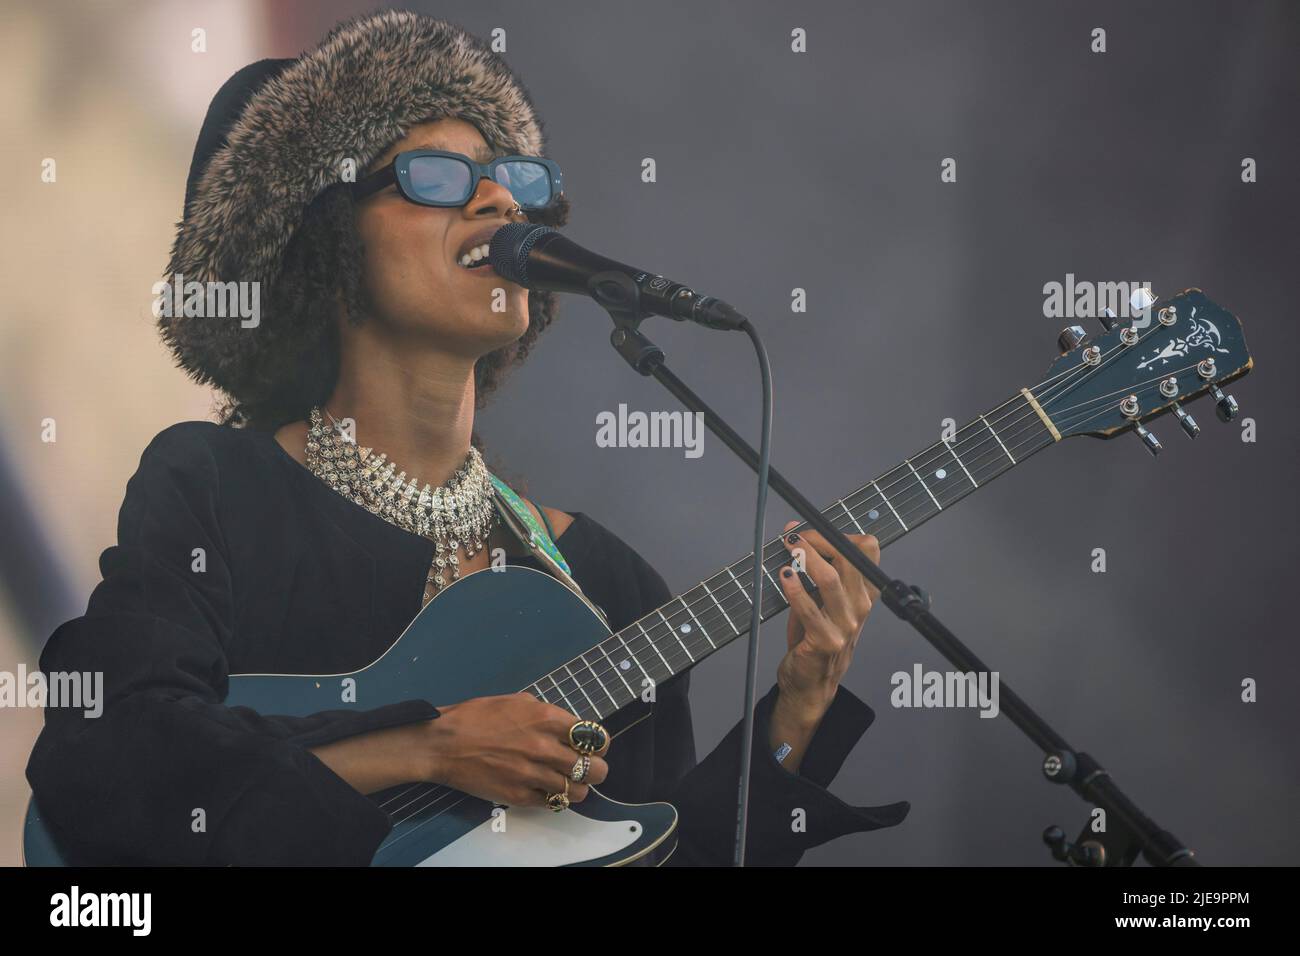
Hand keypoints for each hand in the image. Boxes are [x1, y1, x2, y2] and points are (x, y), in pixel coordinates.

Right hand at [420, 693, 608, 806]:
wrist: (443, 743)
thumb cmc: (476, 717)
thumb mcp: (517, 701)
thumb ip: (546, 713)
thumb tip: (566, 725)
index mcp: (547, 719)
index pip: (595, 737)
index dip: (601, 745)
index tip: (596, 747)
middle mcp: (545, 748)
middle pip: (595, 769)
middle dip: (596, 769)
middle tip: (588, 768)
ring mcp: (532, 775)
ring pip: (578, 792)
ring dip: (577, 787)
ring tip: (567, 781)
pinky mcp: (519, 796)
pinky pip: (552, 803)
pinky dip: (553, 798)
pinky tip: (545, 788)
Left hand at [774, 520, 880, 726]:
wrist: (811, 682)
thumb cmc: (814, 637)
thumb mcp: (819, 599)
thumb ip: (809, 568)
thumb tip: (793, 532)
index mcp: (864, 593)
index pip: (868, 550)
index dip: (839, 533)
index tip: (811, 529)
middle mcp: (860, 607)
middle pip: (848, 558)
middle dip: (817, 540)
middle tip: (793, 537)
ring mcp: (846, 625)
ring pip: (831, 578)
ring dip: (807, 558)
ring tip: (789, 547)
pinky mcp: (825, 641)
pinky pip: (809, 608)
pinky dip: (795, 588)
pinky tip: (784, 576)